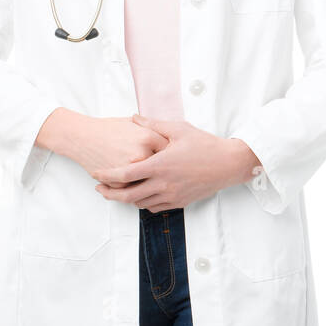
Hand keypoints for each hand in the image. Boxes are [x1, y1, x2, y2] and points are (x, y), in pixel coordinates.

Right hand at [36, 107, 167, 179]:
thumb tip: (171, 137)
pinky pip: (135, 190)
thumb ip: (155, 129)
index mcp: (149, 138)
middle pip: (163, 169)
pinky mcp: (119, 183)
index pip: (172, 150)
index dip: (174, 154)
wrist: (82, 137)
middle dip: (166, 171)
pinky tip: (138, 184)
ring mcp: (130, 171)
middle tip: (167, 171)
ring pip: (150, 182)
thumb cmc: (109, 128)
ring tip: (156, 180)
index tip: (174, 157)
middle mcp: (142, 154)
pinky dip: (137, 188)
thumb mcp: (135, 123)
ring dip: (153, 183)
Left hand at [92, 115, 261, 211]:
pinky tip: (142, 195)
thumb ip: (154, 124)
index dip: (107, 175)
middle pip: (128, 195)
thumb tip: (134, 117)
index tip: (96, 173)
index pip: (125, 174)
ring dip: (127, 199)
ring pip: (140, 204)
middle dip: (109, 194)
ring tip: (119, 190)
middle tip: (99, 189)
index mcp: (161, 165)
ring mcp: (172, 195)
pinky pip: (155, 208)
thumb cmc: (206, 144)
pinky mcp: (180, 202)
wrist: (229, 164)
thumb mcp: (180, 129)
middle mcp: (164, 183)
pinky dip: (144, 203)